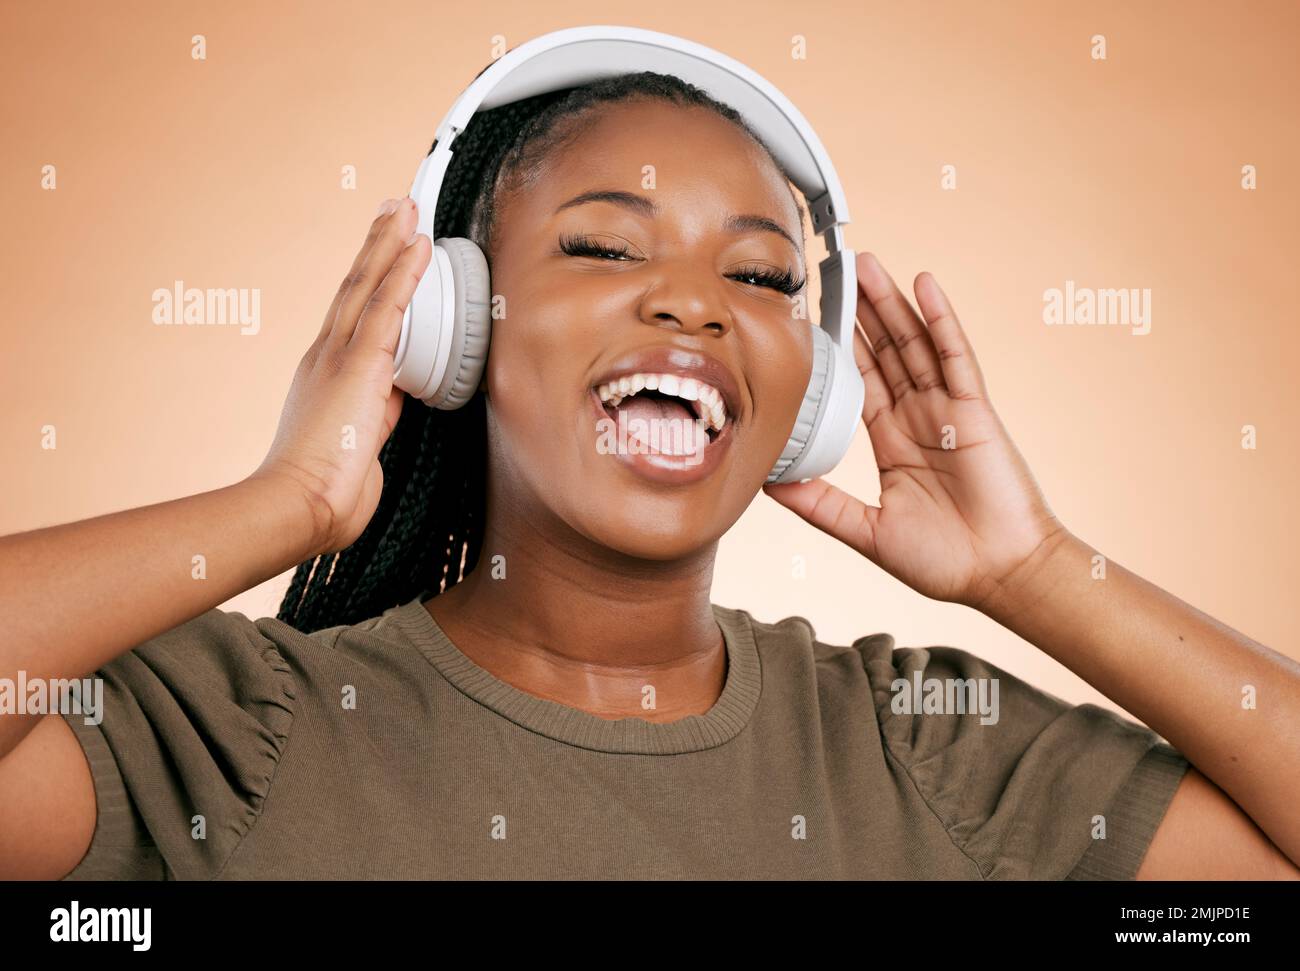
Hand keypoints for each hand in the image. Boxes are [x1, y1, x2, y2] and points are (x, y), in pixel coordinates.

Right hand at [251, 197, 430, 556]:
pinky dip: (403, 271)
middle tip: (393, 210)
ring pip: (368, 286)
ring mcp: (339, 357)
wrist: (296, 506)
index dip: (369, 284)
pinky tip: (417, 243)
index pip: (352, 320)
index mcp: (324, 378)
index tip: (382, 255)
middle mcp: (326, 358)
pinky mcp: (358, 364)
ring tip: (406, 207)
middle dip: (376, 247)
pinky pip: (387, 306)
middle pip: (355, 289)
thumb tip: (391, 405)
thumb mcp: (355, 448)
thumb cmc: (321, 494)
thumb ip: (374, 421)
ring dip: (389, 243)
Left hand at [763, 252, 1069, 611]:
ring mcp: (949, 410)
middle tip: (835, 272)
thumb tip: (769, 485)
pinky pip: (955, 355)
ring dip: (892, 304)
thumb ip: (819, 505)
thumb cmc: (943, 560)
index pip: (861, 383)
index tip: (813, 320)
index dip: (841, 351)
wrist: (999, 575)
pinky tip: (924, 286)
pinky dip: (940, 320)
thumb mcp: (866, 530)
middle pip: (885, 353)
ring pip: (914, 344)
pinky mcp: (976, 409)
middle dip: (862, 313)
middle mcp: (919, 418)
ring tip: (867, 266)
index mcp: (893, 442)